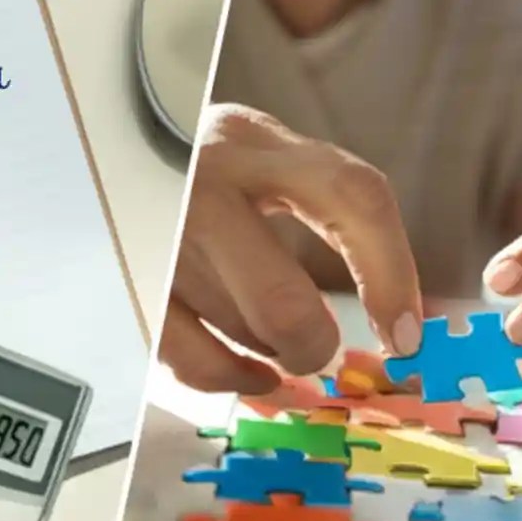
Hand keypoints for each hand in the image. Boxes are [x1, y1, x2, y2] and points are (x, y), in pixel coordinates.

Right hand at [161, 104, 421, 393]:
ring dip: (273, 353)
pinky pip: (190, 358)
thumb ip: (332, 212)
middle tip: (322, 351)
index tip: (404, 333)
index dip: (390, 274)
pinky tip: (253, 376)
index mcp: (257, 142)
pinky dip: (232, 378)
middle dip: (314, 344)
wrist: (117, 151)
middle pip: (282, 301)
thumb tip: (400, 318)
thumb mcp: (271, 159)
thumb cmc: (211, 169)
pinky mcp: (137, 284)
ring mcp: (162, 239)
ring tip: (278, 342)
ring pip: (242, 332)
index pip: (351, 198)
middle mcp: (205, 184)